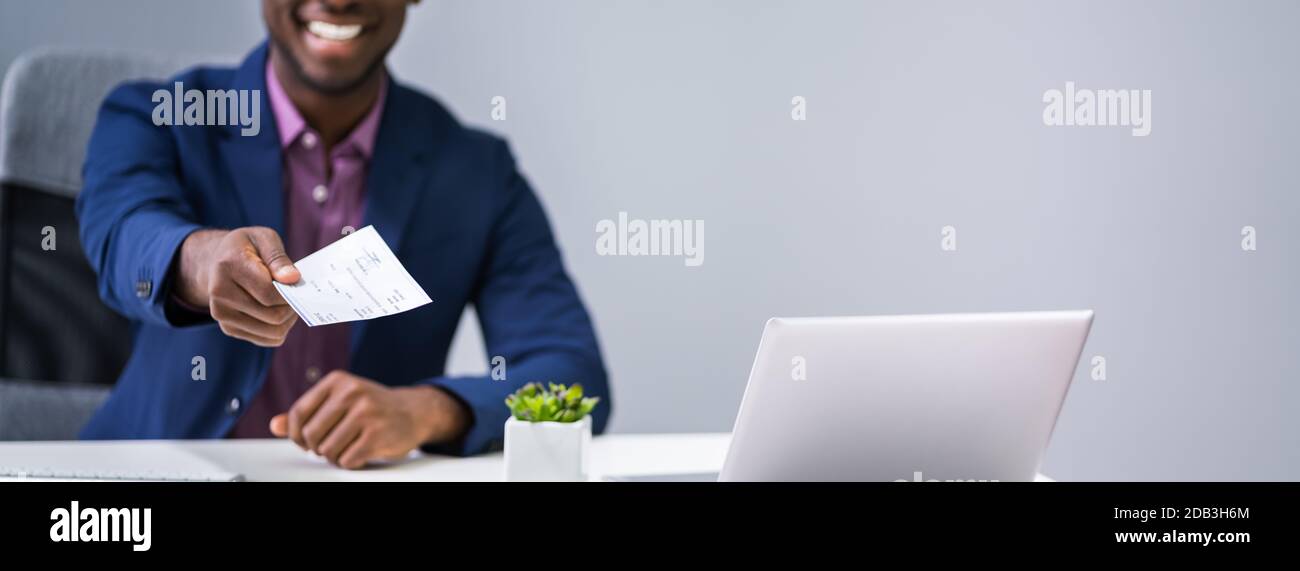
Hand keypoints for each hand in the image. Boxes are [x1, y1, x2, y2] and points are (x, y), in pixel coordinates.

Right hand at [175, 227, 300, 346]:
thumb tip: (292, 279)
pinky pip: (266, 339)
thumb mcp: (263, 238)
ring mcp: (221, 314)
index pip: (269, 294)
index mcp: (228, 267)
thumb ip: (278, 258)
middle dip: (291, 307)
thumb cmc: (246, 247)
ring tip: (289, 303)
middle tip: (297, 295)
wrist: (216, 261)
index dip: (291, 292)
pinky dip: (279, 330)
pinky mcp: (229, 328)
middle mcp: (220, 294)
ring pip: (271, 332)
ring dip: (288, 320)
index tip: (296, 283)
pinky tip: (278, 313)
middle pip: (272, 316)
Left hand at [268, 371, 470, 469]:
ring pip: (328, 449)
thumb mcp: (340, 400)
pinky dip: (350, 462)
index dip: (296, 434)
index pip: (299, 413)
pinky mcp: (377, 435)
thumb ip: (308, 412)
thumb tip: (276, 426)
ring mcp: (366, 413)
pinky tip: (359, 453)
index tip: (304, 441)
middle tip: (329, 446)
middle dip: (317, 447)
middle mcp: (352, 393)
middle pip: (311, 434)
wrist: (414, 412)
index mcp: (338, 381)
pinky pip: (347, 460)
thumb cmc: (372, 407)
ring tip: (346, 448)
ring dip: (334, 456)